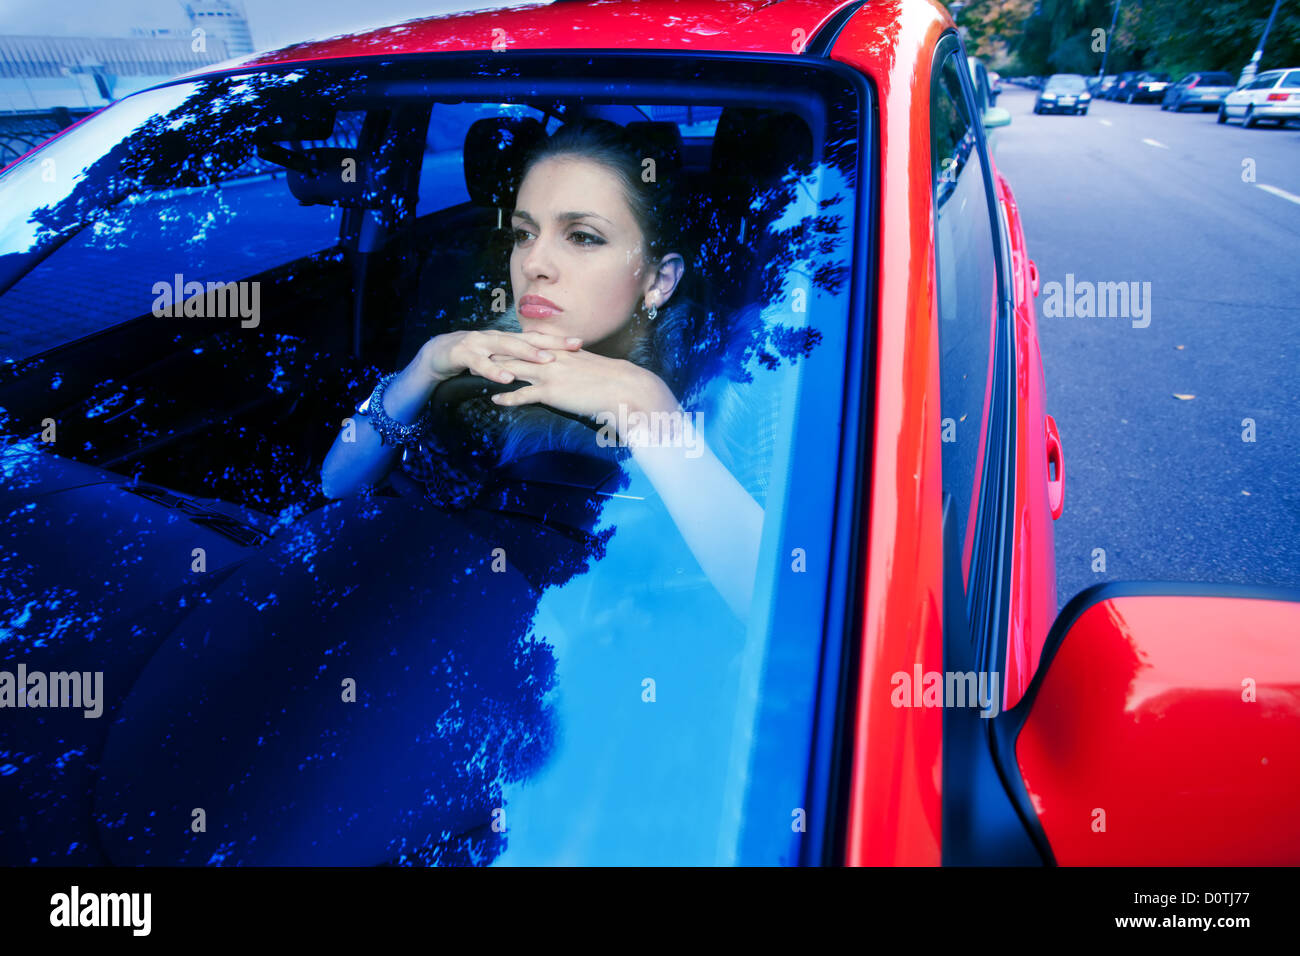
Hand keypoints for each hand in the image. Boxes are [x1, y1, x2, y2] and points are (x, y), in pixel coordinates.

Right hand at [419, 329, 583, 385]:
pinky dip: (494, 370)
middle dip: (551, 342)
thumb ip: (516, 363)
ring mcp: (479, 343)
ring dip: (526, 353)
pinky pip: (480, 363)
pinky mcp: (463, 354)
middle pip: (527, 338)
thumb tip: (542, 370)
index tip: (580, 343)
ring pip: (506, 347)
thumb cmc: (471, 358)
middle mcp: (496, 338)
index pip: (536, 338)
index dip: (557, 340)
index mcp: (506, 339)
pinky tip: (506, 378)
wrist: (436, 354)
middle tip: (572, 347)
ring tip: (545, 360)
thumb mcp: (497, 359)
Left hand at [488, 349, 678, 437]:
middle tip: (477, 356)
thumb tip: (573, 372)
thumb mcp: (591, 366)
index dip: (512, 345)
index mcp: (561, 350)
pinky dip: (507, 396)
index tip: (499, 346)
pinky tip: (495, 399)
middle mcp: (552, 358)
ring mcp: (549, 373)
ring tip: (476, 374)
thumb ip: (577, 365)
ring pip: (513, 370)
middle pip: (516, 353)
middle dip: (495, 354)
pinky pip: (522, 394)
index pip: (531, 344)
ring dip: (493, 372)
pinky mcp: (551, 391)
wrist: (624, 387)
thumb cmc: (613, 380)